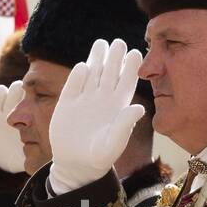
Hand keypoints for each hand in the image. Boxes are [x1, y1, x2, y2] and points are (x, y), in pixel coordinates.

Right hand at [48, 38, 144, 194]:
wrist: (76, 164)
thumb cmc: (100, 157)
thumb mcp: (114, 143)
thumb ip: (125, 125)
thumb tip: (139, 108)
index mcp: (118, 105)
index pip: (127, 81)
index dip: (131, 67)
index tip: (135, 53)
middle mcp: (103, 98)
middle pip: (110, 72)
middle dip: (115, 56)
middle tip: (118, 42)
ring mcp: (85, 98)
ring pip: (92, 73)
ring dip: (96, 59)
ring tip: (101, 44)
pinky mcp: (67, 103)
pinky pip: (73, 84)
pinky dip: (78, 76)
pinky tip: (83, 68)